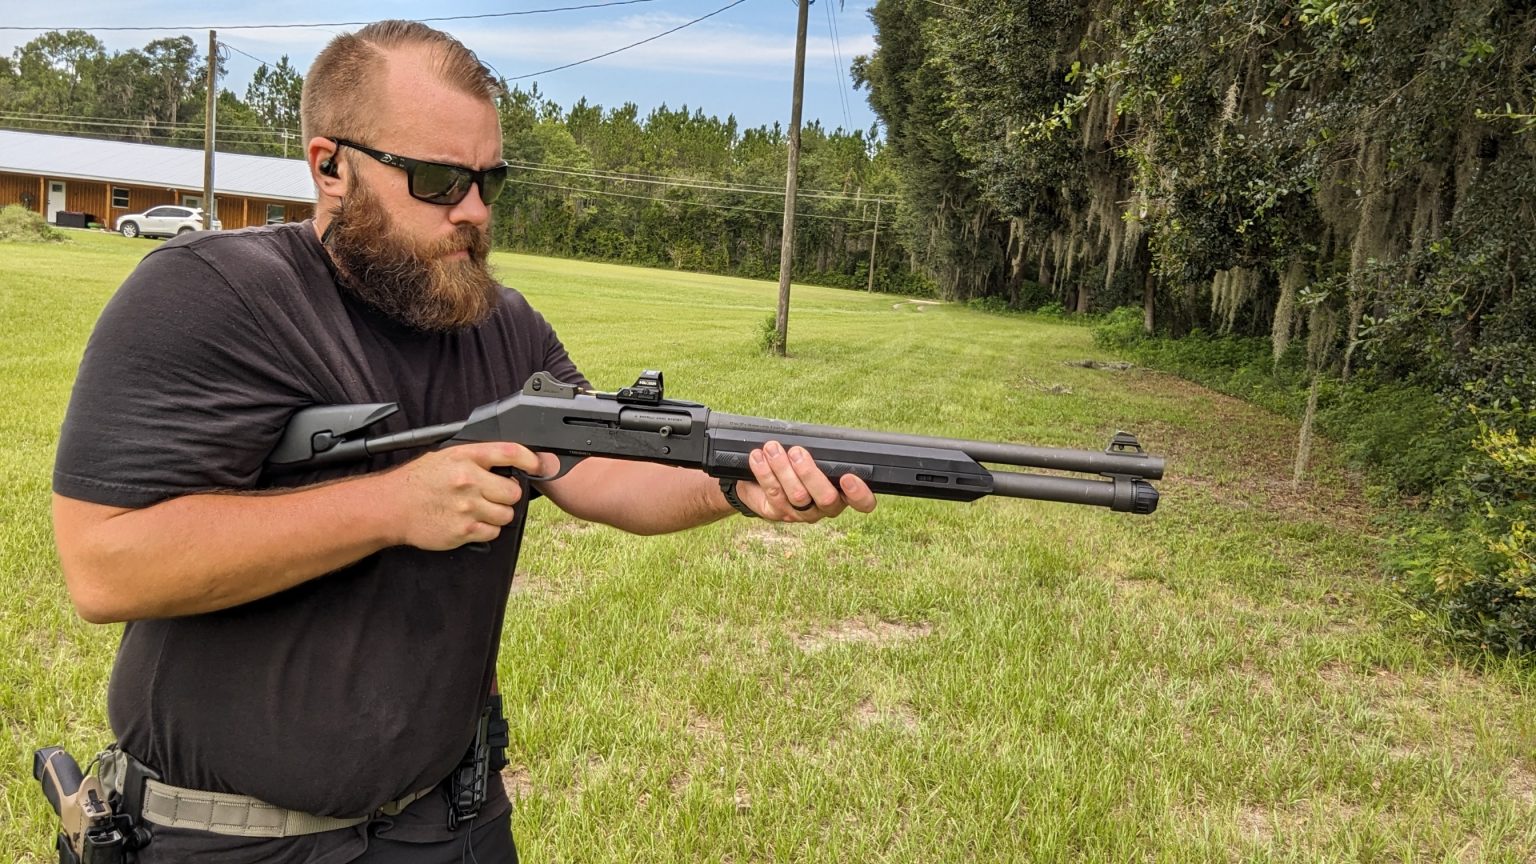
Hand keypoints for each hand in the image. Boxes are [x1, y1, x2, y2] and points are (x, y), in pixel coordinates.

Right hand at [381, 443, 556, 549]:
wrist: (391, 507)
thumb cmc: (418, 482)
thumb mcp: (445, 457)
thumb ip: (475, 459)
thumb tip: (509, 463)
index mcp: (465, 457)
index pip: (510, 452)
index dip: (531, 459)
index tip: (538, 465)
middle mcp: (467, 480)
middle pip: (513, 491)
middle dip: (508, 494)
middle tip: (495, 495)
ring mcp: (466, 507)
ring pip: (506, 514)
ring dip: (499, 514)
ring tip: (481, 510)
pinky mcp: (463, 530)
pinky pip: (493, 532)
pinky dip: (487, 530)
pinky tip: (472, 522)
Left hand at [737, 441, 876, 522]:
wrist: (760, 481)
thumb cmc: (796, 464)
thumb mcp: (814, 456)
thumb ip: (822, 453)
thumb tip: (822, 436)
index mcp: (842, 493)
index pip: (863, 503)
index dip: (859, 494)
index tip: (847, 477)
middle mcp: (825, 507)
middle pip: (826, 498)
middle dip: (810, 473)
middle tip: (796, 452)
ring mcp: (802, 513)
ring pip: (797, 496)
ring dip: (783, 468)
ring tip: (772, 448)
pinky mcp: (778, 512)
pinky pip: (773, 493)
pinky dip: (764, 472)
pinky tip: (758, 457)